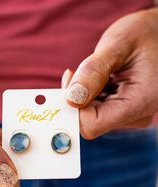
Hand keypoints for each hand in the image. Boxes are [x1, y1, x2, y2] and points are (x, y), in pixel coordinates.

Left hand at [62, 8, 157, 138]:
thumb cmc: (144, 35)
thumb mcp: (119, 45)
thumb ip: (94, 72)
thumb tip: (71, 100)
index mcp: (139, 102)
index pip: (92, 124)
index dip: (74, 108)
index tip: (69, 82)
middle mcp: (135, 116)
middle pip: (89, 121)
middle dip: (77, 98)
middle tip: (78, 71)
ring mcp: (129, 115)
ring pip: (90, 116)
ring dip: (83, 94)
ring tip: (96, 71)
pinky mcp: (123, 111)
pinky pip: (95, 110)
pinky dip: (89, 95)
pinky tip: (99, 78)